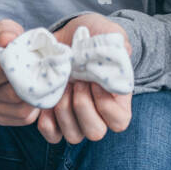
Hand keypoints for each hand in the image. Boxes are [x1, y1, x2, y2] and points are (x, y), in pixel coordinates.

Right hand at [0, 19, 41, 125]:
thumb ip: (4, 31)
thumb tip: (10, 40)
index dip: (16, 71)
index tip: (32, 62)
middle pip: (9, 96)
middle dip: (32, 86)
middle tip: (47, 76)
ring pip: (18, 111)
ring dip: (35, 100)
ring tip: (44, 86)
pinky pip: (19, 120)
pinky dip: (32, 110)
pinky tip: (36, 96)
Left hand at [36, 13, 133, 143]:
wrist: (66, 38)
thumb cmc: (92, 38)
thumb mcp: (108, 33)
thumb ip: (119, 43)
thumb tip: (123, 52)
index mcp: (117, 102)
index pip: (118, 121)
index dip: (106, 104)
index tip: (94, 80)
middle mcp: (98, 116)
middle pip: (95, 133)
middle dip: (82, 106)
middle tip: (76, 82)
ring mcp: (76, 121)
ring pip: (74, 136)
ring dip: (64, 111)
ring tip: (61, 86)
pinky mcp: (55, 121)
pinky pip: (52, 135)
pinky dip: (47, 120)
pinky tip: (48, 99)